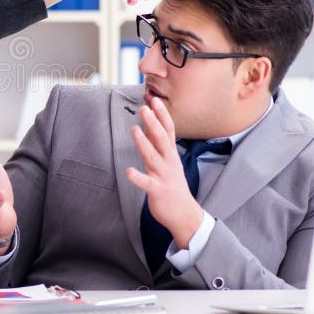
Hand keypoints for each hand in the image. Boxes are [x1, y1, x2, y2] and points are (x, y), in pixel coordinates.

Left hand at [125, 97, 202, 248]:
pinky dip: (138, 177)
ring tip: (134, 130)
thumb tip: (148, 126)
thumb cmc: (172, 185)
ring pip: (153, 157)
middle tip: (145, 108)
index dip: (161, 114)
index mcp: (171, 154)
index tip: (153, 99)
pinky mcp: (158, 190)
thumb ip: (157, 145)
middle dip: (154, 123)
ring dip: (144, 143)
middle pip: (162, 139)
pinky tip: (128, 171)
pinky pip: (147, 183)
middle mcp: (169, 162)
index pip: (168, 130)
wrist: (185, 215)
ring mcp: (164, 176)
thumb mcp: (166, 162)